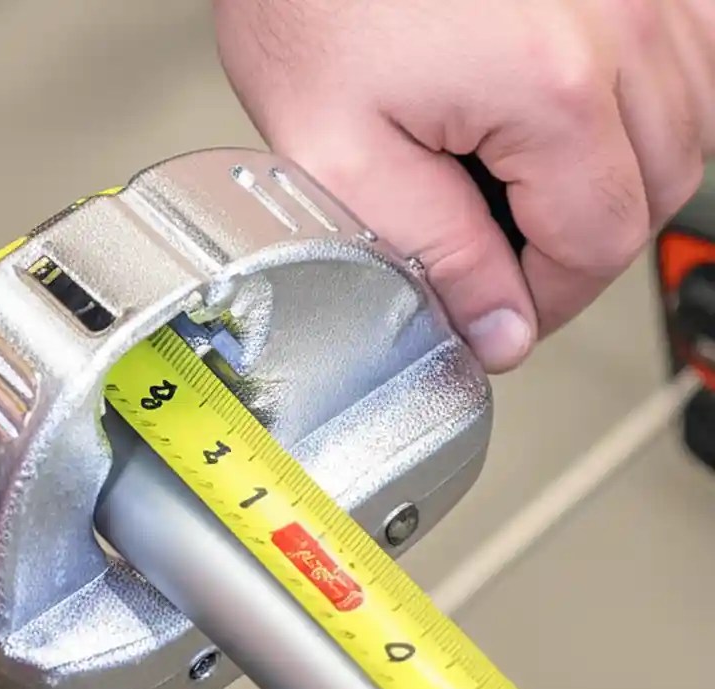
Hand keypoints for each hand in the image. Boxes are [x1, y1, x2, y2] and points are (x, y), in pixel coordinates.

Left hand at [214, 0, 714, 371]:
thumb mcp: (338, 149)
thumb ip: (434, 250)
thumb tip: (501, 328)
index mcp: (549, 88)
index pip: (599, 245)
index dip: (545, 297)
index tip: (498, 308)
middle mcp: (622, 24)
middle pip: (658, 189)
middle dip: (583, 243)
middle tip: (508, 259)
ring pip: (690, 123)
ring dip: (625, 175)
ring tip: (534, 188)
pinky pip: (692, 52)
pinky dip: (651, 103)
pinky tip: (586, 120)